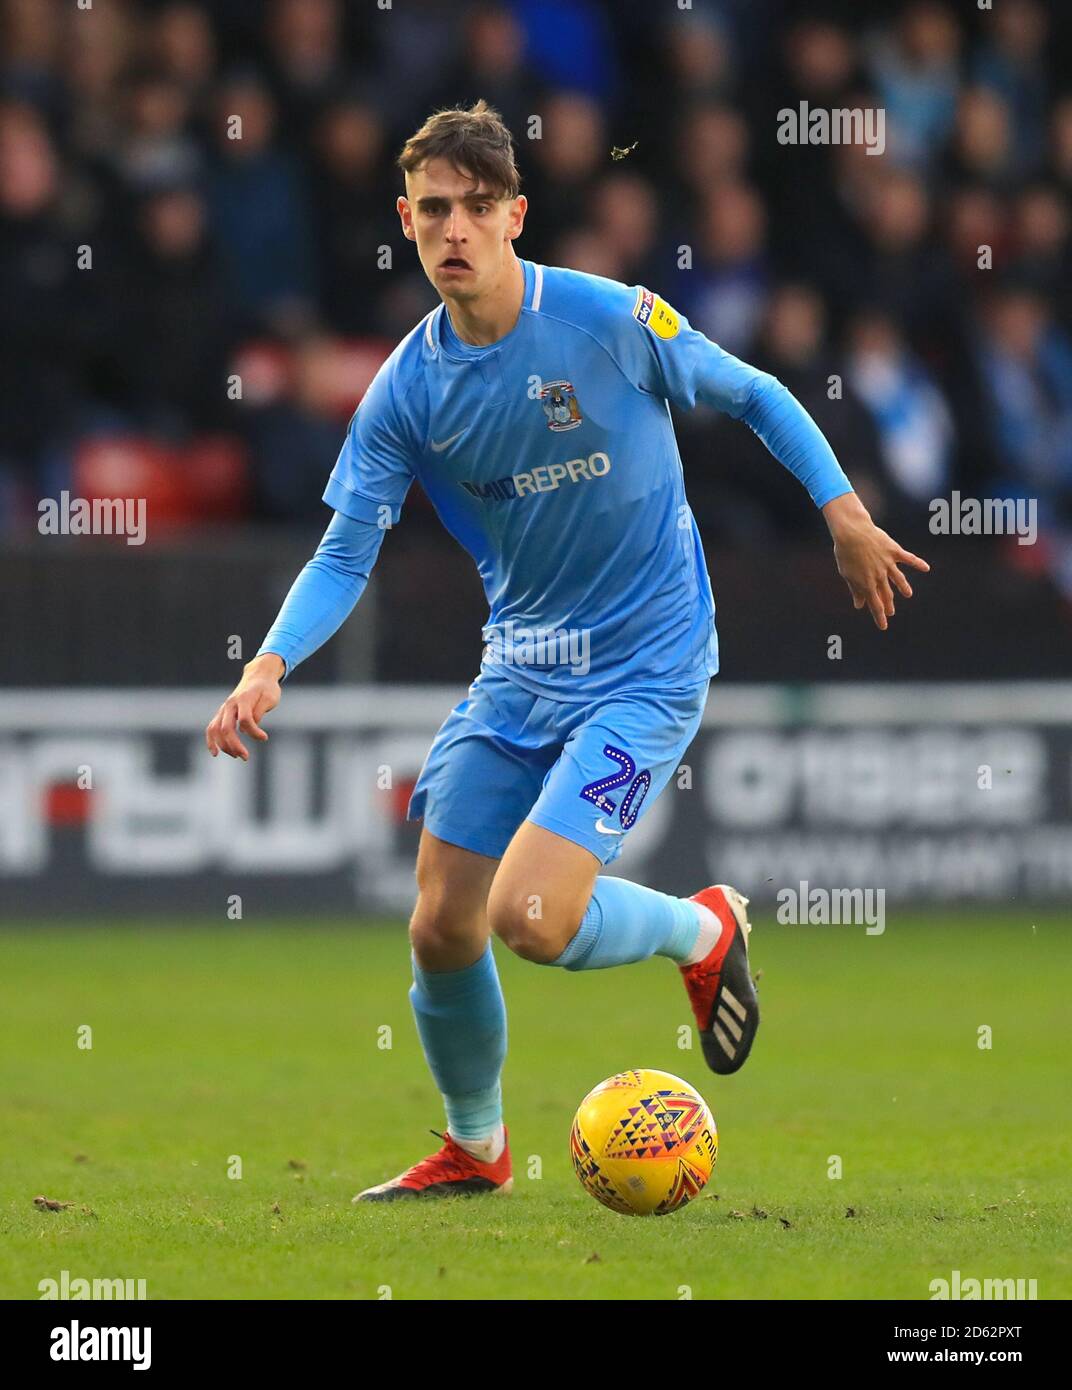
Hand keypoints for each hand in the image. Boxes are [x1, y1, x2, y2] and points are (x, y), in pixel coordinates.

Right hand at [205, 654, 283, 759]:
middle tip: (246, 757)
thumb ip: (259, 712)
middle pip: (226, 728)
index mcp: (243, 699)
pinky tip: (215, 753)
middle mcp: (230, 704)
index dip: (254, 732)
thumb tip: (247, 729)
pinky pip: (211, 727)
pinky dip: (211, 740)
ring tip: (237, 756)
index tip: (265, 737)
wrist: (258, 676)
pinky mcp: (222, 713)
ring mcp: (224, 708)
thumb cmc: (267, 688)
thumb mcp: (270, 698)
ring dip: (224, 746)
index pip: (245, 719)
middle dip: (234, 745)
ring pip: (216, 729)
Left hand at [823, 492, 929, 630]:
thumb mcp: (847, 574)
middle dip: (888, 604)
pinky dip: (917, 563)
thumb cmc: (845, 553)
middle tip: (891, 612)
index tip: (883, 627)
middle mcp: (879, 576)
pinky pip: (908, 558)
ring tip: (908, 594)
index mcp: (866, 583)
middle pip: (886, 593)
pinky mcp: (894, 551)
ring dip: (903, 587)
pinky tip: (926, 568)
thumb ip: (855, 589)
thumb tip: (859, 605)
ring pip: (898, 579)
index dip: (879, 617)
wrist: (852, 533)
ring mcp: (888, 563)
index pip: (875, 605)